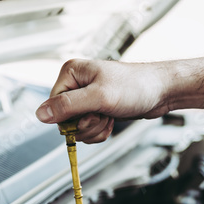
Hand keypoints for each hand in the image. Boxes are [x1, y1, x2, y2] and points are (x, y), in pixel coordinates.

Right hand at [35, 55, 203, 143]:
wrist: (162, 92)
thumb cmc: (137, 86)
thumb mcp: (99, 97)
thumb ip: (68, 106)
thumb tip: (41, 114)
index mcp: (70, 73)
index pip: (53, 106)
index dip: (70, 118)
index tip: (89, 115)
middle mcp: (76, 84)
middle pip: (64, 119)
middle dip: (85, 124)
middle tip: (102, 115)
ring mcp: (86, 97)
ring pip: (77, 127)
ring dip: (95, 129)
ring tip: (110, 116)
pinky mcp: (96, 108)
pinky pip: (88, 129)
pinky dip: (100, 130)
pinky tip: (112, 121)